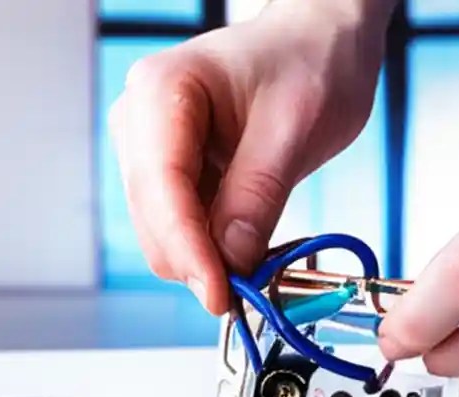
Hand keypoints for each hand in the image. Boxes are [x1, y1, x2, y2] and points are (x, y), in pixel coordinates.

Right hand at [108, 0, 395, 313]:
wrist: (319, 40)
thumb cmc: (311, 59)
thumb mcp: (296, 126)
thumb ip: (258, 195)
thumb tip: (232, 262)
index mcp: (160, 91)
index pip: (161, 189)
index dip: (188, 250)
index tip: (220, 294)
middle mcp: (139, 122)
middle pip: (153, 220)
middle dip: (198, 258)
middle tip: (252, 285)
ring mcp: (147, 150)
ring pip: (161, 234)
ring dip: (205, 257)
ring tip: (257, 256)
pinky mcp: (167, 174)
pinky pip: (179, 229)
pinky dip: (210, 247)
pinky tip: (244, 240)